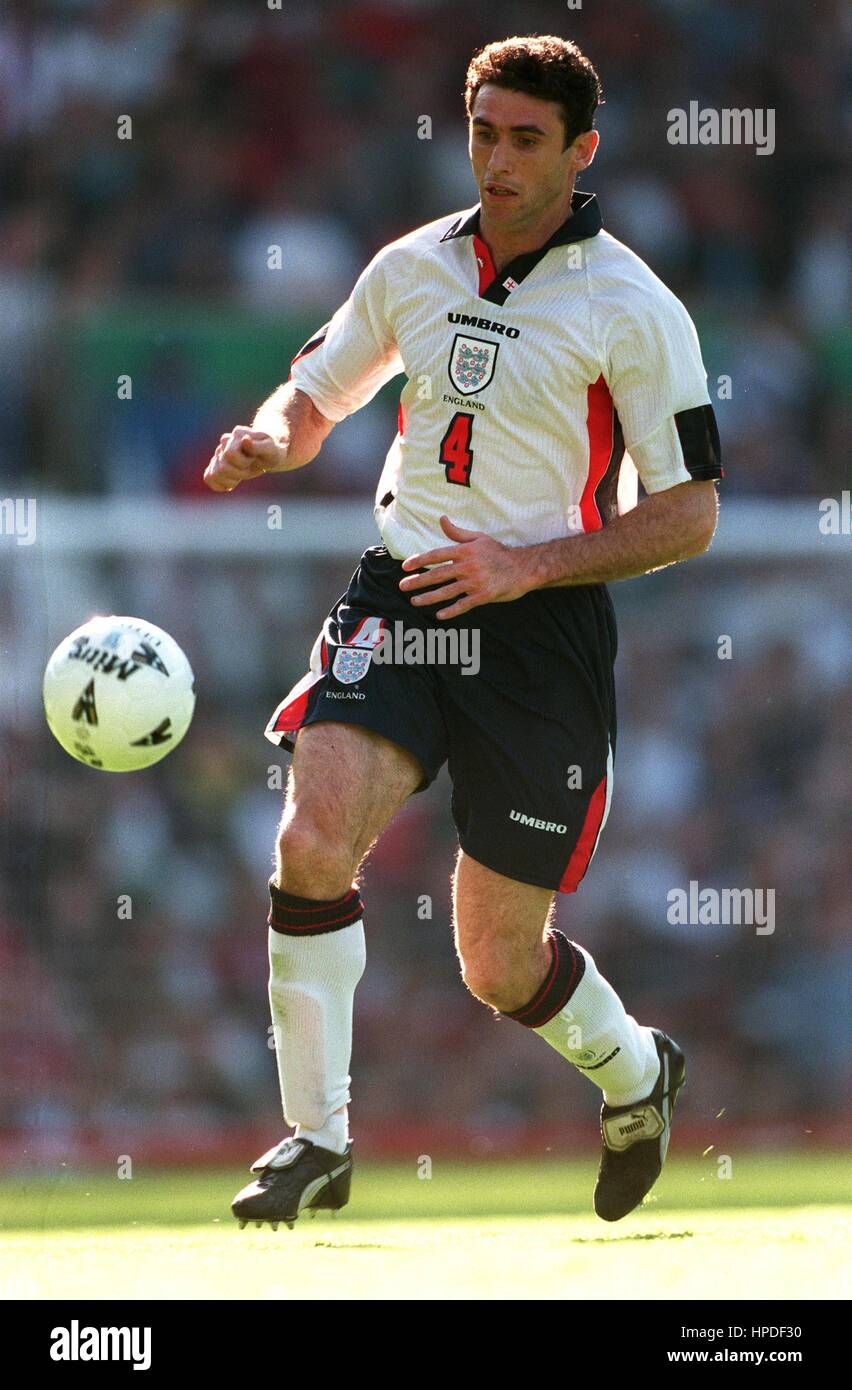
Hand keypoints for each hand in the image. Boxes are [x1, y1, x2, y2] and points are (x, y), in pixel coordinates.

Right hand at [204, 427, 285, 491]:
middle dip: (241, 473)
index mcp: (238, 434)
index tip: (256, 460)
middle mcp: (225, 441)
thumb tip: (245, 440)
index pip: (230, 454)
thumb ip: (259, 446)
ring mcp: (219, 452)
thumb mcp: (272, 449)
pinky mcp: (216, 463)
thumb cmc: (272, 451)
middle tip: (254, 469)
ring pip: (214, 474)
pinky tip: (233, 483)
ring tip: (245, 474)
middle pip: (222, 468)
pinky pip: (208, 477)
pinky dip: (220, 485)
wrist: (270, 451)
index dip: (244, 463)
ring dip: (232, 480)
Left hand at [399, 515, 531, 617]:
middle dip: (418, 581)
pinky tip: (439, 615)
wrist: (523, 568)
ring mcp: (475, 582)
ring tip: (414, 601)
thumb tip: (441, 519)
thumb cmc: (499, 552)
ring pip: (447, 591)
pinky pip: (463, 605)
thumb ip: (457, 532)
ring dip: (429, 598)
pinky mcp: (483, 596)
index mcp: (465, 551)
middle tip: (402, 586)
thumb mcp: (478, 538)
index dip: (419, 561)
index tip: (405, 567)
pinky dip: (451, 611)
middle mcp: (468, 566)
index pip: (436, 555)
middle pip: (437, 575)